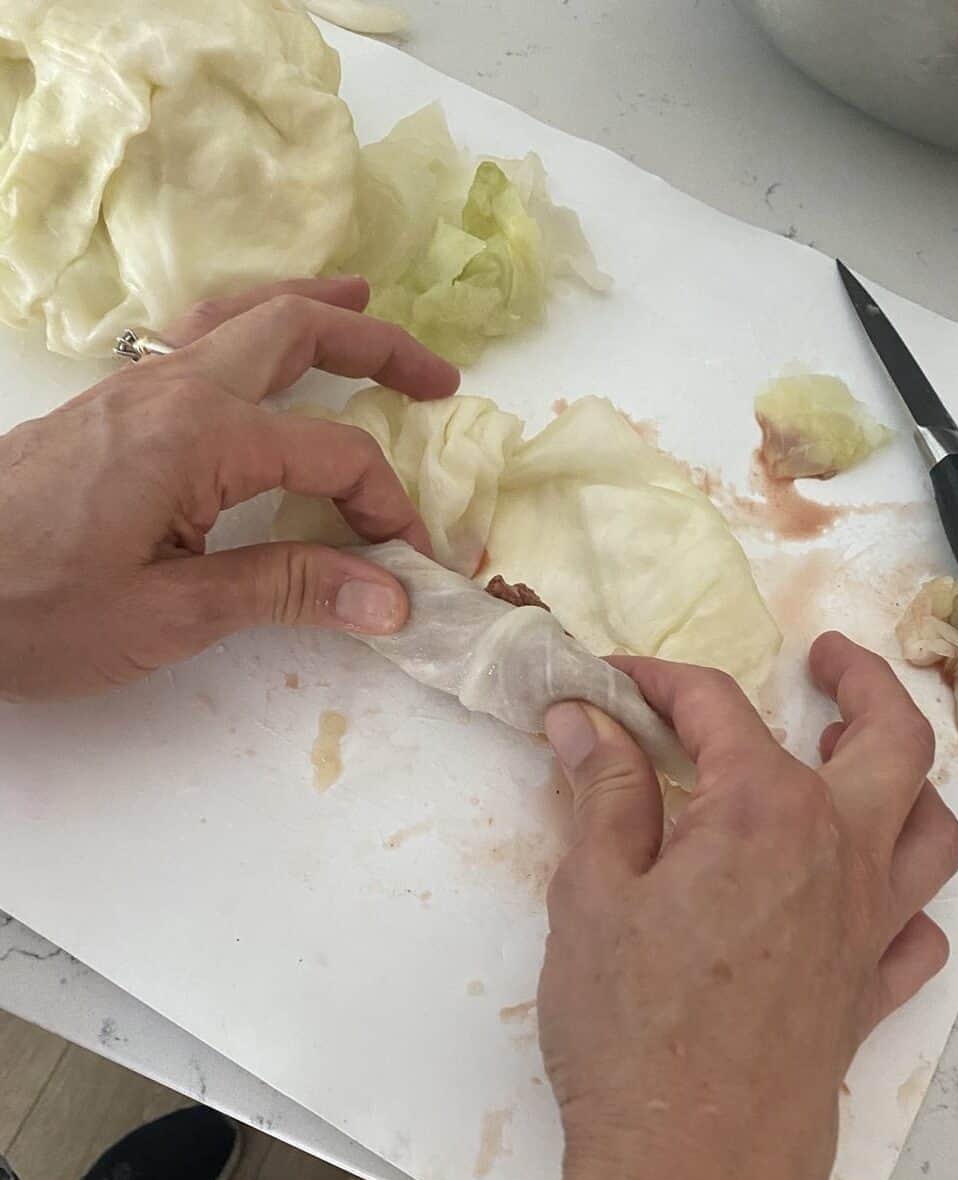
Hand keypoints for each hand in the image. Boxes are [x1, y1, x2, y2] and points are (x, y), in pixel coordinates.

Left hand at [0, 276, 457, 700]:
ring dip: (311, 312)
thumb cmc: (33, 610)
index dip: (385, 504)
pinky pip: (199, 337)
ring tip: (362, 307)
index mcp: (199, 436)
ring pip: (239, 316)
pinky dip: (254, 331)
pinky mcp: (109, 407)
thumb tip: (392, 598)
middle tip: (439, 377)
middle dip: (375, 344)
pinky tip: (260, 362)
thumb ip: (285, 591)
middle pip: (292, 330)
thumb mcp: (167, 616)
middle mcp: (170, 388)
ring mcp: (133, 388)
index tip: (409, 563)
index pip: (331, 451)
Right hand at [541, 634, 957, 1179]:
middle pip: (894, 737)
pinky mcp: (871, 994)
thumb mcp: (591, 893)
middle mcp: (841, 852)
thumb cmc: (631, 1027)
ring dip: (908, 781)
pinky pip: (920, 927)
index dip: (660, 682)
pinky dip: (905, 896)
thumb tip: (589, 720)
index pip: (720, 708)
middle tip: (825, 659)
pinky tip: (866, 898)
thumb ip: (602, 794)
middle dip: (864, 680)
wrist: (693, 1168)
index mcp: (766, 810)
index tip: (610, 682)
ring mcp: (870, 926)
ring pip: (932, 827)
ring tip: (864, 764)